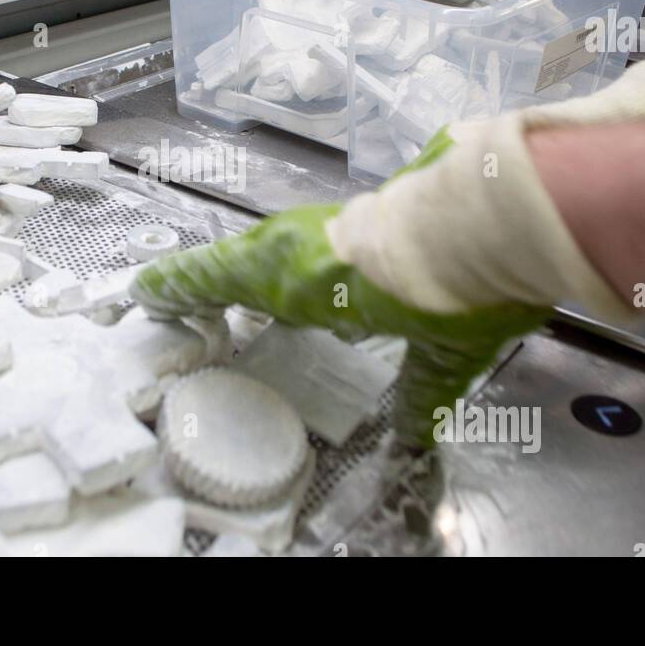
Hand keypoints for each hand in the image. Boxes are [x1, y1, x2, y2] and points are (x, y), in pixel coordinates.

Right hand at [133, 131, 548, 447]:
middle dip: (201, 278)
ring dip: (241, 262)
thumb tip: (413, 439)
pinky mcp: (361, 206)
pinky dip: (279, 249)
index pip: (220, 282)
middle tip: (170, 289)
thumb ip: (419, 392)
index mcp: (298, 282)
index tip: (144, 290)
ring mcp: (329, 222)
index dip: (181, 287)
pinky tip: (294, 261)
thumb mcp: (441, 356)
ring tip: (223, 280)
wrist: (500, 216)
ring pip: (266, 243)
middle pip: (234, 261)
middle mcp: (300, 248)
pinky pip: (297, 233)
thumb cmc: (457, 292)